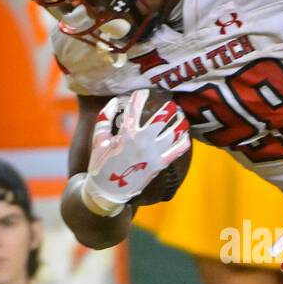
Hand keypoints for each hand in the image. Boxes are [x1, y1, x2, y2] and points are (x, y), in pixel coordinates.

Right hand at [84, 89, 190, 210]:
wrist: (108, 191)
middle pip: (162, 116)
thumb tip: (114, 102)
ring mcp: (154, 153)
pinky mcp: (160, 165)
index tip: (143, 93)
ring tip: (180, 115)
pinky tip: (184, 134)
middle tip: (170, 103)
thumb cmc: (101, 163)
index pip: (136, 107)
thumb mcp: (98, 139)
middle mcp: (143, 140)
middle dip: (168, 107)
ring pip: (174, 131)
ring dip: (179, 121)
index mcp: (126, 132)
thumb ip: (104, 118)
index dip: (140, 96)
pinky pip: (178, 150)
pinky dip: (184, 140)